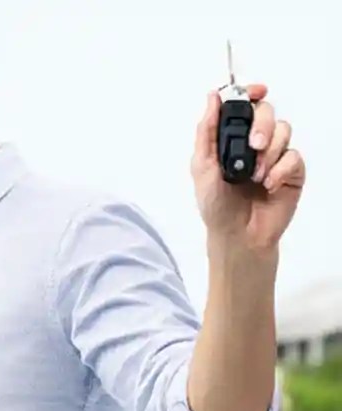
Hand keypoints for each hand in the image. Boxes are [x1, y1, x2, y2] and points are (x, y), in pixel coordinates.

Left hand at [192, 83, 305, 257]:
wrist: (237, 234)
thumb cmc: (216, 204)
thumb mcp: (202, 166)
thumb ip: (207, 131)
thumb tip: (212, 98)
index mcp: (230, 139)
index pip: (245, 106)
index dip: (250, 94)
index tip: (256, 92)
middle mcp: (254, 143)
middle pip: (267, 112)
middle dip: (261, 125)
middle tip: (254, 146)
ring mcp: (274, 156)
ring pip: (284, 131)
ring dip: (269, 152)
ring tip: (255, 176)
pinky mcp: (291, 171)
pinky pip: (294, 156)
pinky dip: (281, 169)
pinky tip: (268, 185)